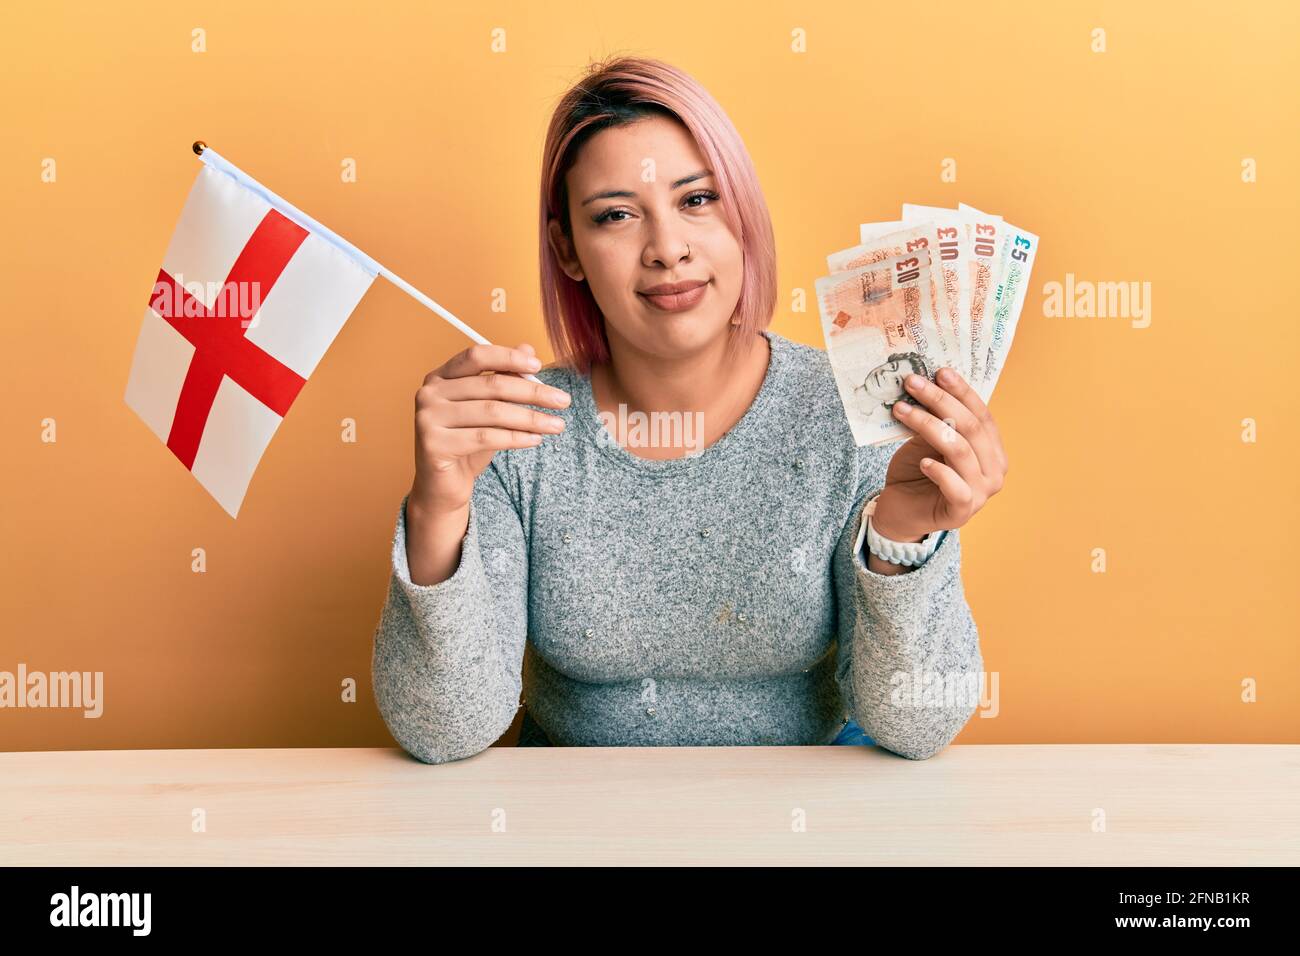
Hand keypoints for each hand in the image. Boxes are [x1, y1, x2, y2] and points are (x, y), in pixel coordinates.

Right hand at [411, 342, 571, 513]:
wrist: (442, 485)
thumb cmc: (466, 443)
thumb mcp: (488, 408)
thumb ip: (503, 378)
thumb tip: (528, 349)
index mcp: (440, 376)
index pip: (477, 356)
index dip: (509, 358)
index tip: (539, 366)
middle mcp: (429, 393)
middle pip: (491, 385)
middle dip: (533, 392)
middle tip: (563, 401)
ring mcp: (427, 418)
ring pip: (492, 412)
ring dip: (531, 418)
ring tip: (557, 425)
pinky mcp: (434, 445)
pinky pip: (486, 437)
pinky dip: (516, 438)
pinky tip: (535, 440)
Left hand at [869, 366, 1007, 541]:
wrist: (901, 511)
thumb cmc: (918, 472)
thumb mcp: (927, 440)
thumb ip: (936, 420)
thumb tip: (926, 383)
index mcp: (992, 450)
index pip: (981, 415)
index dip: (962, 392)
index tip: (940, 372)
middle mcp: (994, 471)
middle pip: (970, 428)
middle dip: (940, 401)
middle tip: (914, 383)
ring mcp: (981, 493)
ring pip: (960, 451)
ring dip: (928, 426)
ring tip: (902, 410)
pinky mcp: (962, 512)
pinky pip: (955, 487)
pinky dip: (939, 471)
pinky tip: (923, 462)